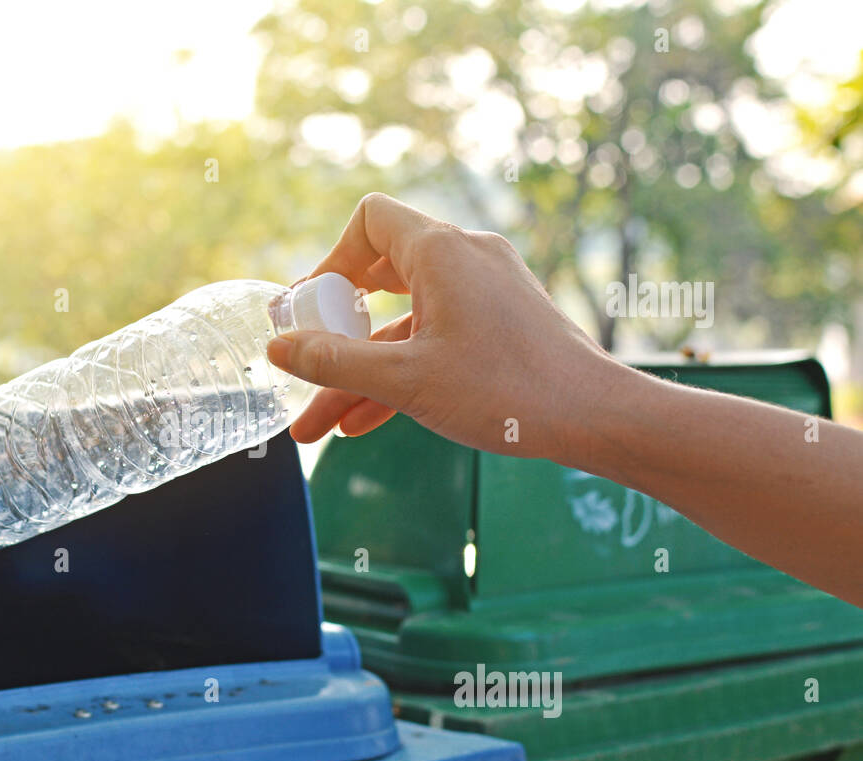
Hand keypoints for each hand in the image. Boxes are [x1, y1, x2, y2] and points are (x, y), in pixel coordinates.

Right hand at [267, 193, 624, 461]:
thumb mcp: (405, 379)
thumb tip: (277, 350)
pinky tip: (361, 423)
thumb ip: (334, 363)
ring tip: (315, 427)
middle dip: (334, 331)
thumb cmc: (508, 391)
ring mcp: (485, 293)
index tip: (309, 311)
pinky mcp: (500, 325)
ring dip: (359, 372)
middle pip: (379, 277)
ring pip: (403, 325)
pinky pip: (433, 340)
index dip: (330, 261)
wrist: (597, 417)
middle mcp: (465, 259)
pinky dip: (398, 373)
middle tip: (302, 363)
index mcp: (442, 252)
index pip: (369, 221)